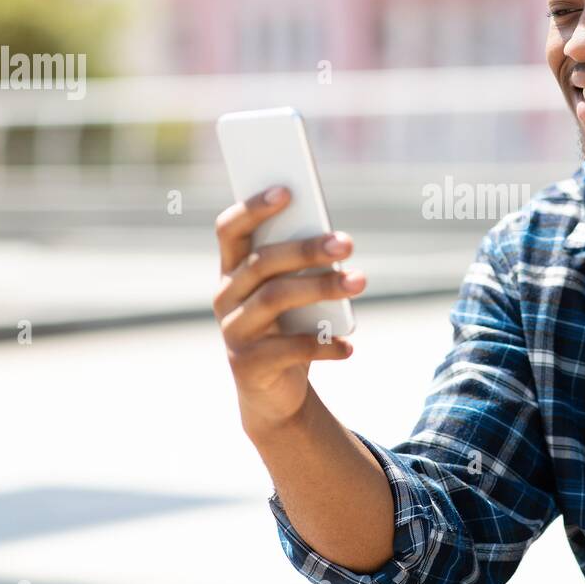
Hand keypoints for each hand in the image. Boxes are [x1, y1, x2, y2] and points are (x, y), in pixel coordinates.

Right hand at [213, 186, 366, 442]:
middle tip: (347, 243)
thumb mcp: (292, 293)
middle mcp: (225, 296)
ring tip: (359, 282)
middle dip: (306, 249)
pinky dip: (324, 345)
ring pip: (276, 299)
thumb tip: (335, 241)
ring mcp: (233, 331)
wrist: (273, 392)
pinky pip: (289, 349)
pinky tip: (349, 345)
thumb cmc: (288, 327)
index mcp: (232, 270)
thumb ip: (300, 267)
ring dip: (321, 287)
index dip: (253, 208)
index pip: (230, 229)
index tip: (288, 190)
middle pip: (263, 263)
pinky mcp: (247, 365)